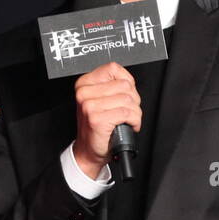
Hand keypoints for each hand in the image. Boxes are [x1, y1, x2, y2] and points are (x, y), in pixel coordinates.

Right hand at [73, 61, 139, 178]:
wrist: (89, 150)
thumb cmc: (97, 126)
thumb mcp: (100, 99)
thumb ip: (111, 85)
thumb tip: (128, 81)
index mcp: (84, 84)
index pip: (113, 69)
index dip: (126, 82)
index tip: (124, 94)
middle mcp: (84, 93)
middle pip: (124, 85)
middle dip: (133, 100)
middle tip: (126, 110)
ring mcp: (89, 106)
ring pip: (128, 100)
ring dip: (134, 112)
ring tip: (127, 119)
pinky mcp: (97, 119)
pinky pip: (127, 113)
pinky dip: (134, 121)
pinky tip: (127, 125)